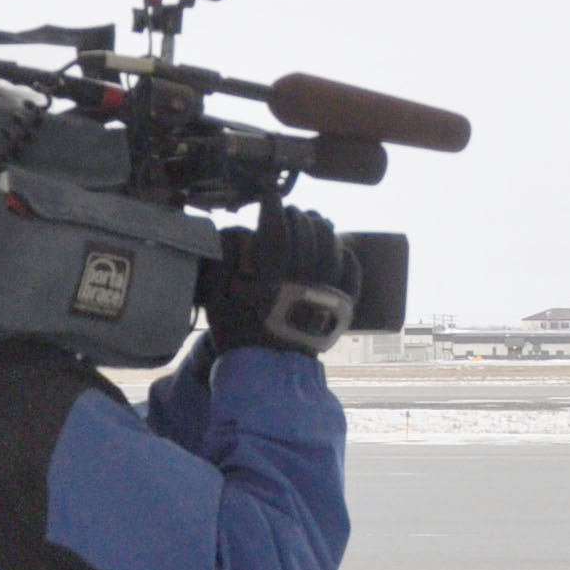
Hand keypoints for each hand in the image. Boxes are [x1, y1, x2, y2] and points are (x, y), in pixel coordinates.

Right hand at [205, 198, 361, 355]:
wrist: (267, 374)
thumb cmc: (238, 335)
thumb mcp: (216, 300)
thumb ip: (222, 265)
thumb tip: (234, 236)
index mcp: (271, 277)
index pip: (276, 228)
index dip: (272, 206)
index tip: (268, 196)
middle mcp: (303, 282)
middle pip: (306, 235)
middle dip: (297, 215)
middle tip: (289, 210)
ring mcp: (325, 296)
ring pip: (332, 251)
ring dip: (324, 229)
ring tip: (314, 220)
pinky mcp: (339, 310)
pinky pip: (352, 279)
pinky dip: (348, 259)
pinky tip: (341, 248)